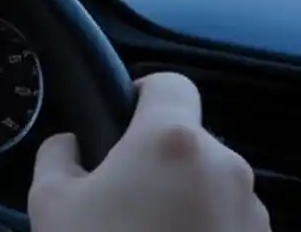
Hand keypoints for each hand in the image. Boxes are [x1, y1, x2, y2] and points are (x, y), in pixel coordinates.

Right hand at [28, 72, 270, 231]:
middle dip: (156, 160)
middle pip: (188, 140)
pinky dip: (202, 231)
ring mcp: (250, 213)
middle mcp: (224, 167)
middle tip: (119, 196)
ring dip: (182, 198)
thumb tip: (70, 146)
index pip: (170, 83)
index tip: (121, 119)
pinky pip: (227, 223)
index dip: (142, 93)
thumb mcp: (50, 204)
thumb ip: (58, 157)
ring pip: (210, 184)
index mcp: (172, 141)